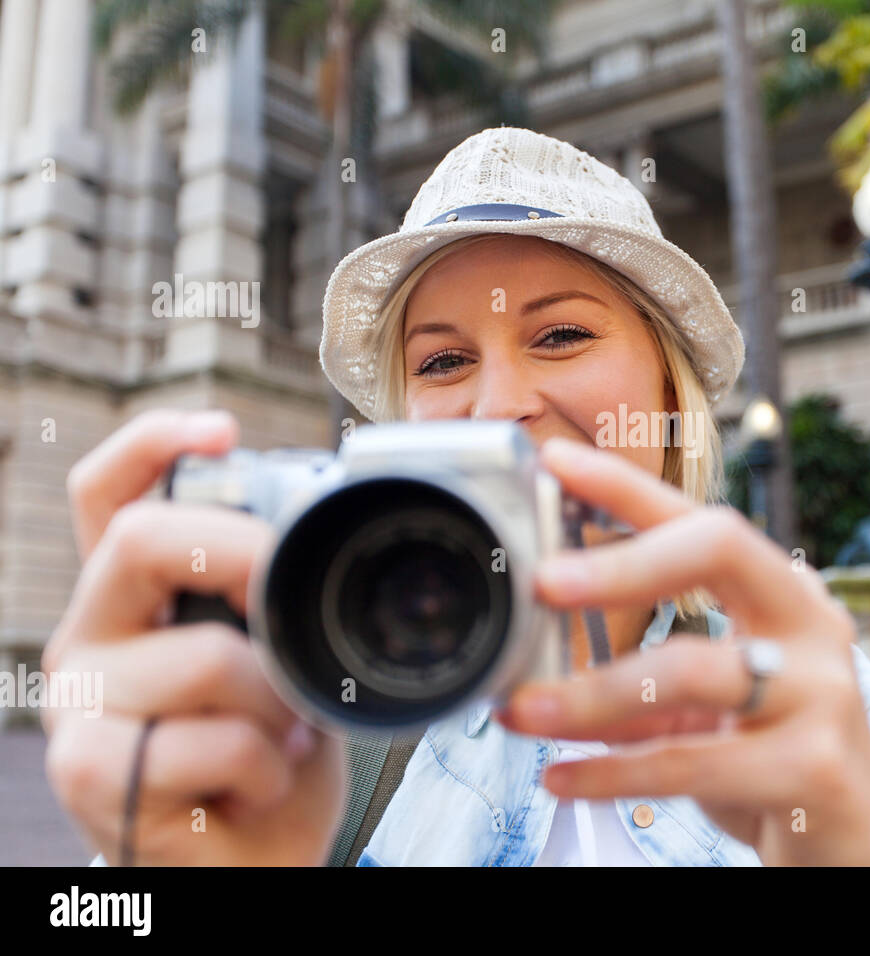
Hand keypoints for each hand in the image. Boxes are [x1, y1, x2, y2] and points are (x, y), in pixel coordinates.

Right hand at [43, 409, 344, 865]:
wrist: (250, 862)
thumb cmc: (266, 751)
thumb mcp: (277, 660)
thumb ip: (270, 599)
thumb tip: (319, 517)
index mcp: (132, 600)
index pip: (109, 496)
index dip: (153, 444)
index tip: (221, 428)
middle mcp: (89, 640)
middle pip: (142, 540)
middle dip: (246, 556)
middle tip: (290, 611)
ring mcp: (84, 709)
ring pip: (210, 655)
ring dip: (281, 700)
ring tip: (283, 733)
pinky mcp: (96, 775)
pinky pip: (221, 739)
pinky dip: (271, 764)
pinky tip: (258, 782)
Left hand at [494, 437, 869, 865]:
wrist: (858, 847)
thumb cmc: (774, 760)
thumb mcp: (708, 705)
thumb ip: (642, 674)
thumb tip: (539, 656)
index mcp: (783, 595)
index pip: (701, 520)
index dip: (627, 486)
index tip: (554, 458)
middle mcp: (812, 625)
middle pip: (720, 548)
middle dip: (624, 557)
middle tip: (543, 581)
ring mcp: (821, 692)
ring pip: (690, 669)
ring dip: (591, 692)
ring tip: (520, 710)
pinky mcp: (814, 768)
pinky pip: (690, 762)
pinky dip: (612, 772)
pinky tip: (560, 777)